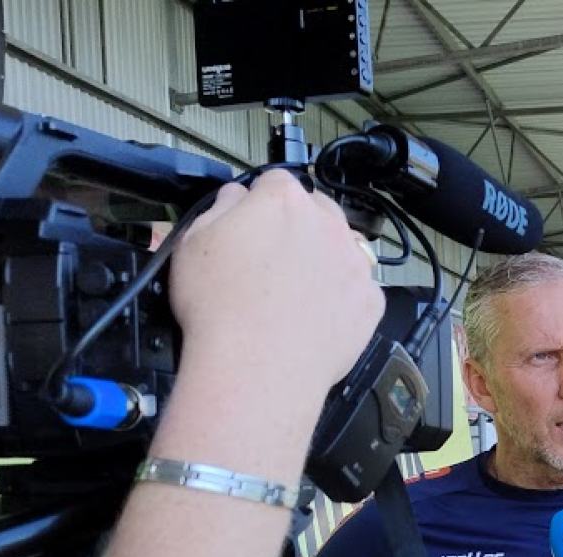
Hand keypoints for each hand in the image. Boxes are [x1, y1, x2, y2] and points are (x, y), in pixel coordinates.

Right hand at [167, 172, 384, 408]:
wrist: (256, 367)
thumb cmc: (219, 308)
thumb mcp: (192, 243)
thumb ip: (219, 209)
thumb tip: (234, 198)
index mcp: (281, 201)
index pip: (276, 183)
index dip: (262, 202)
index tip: (254, 222)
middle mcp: (326, 225)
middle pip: (317, 210)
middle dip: (299, 228)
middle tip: (273, 260)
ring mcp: (354, 263)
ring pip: (345, 247)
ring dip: (326, 259)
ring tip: (297, 289)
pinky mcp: (370, 301)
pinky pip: (361, 289)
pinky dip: (344, 298)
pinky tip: (318, 315)